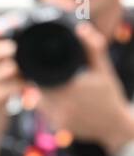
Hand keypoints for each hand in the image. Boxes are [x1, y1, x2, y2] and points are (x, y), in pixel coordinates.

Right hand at [0, 17, 25, 132]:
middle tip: (20, 48)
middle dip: (8, 47)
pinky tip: (30, 88)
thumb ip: (2, 56)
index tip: (10, 22)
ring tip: (29, 72)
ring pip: (6, 67)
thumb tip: (18, 29)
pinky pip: (12, 86)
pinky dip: (25, 85)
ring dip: (22, 68)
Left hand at [29, 21, 133, 153]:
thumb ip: (93, 49)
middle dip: (42, 81)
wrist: (117, 127)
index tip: (45, 65)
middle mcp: (61, 104)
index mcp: (70, 87)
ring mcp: (59, 117)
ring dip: (44, 94)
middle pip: (38, 87)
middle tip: (50, 76)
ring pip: (39, 101)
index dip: (40, 69)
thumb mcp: (103, 70)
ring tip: (58, 89)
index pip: (41, 75)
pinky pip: (47, 113)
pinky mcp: (58, 127)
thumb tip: (82, 28)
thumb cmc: (110, 96)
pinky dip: (50, 107)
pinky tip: (64, 103)